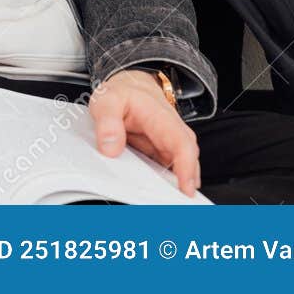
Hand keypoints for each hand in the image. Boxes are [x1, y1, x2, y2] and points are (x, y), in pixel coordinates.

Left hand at [90, 69, 200, 195]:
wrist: (131, 85)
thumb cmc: (124, 91)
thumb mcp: (107, 99)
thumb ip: (107, 122)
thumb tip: (110, 148)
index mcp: (162, 118)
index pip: (182, 145)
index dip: (186, 169)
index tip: (185, 188)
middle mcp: (172, 133)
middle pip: (187, 163)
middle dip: (184, 185)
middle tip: (174, 207)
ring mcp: (169, 145)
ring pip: (178, 170)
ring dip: (173, 187)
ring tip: (161, 205)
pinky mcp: (162, 153)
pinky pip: (165, 171)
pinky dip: (162, 184)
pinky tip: (152, 195)